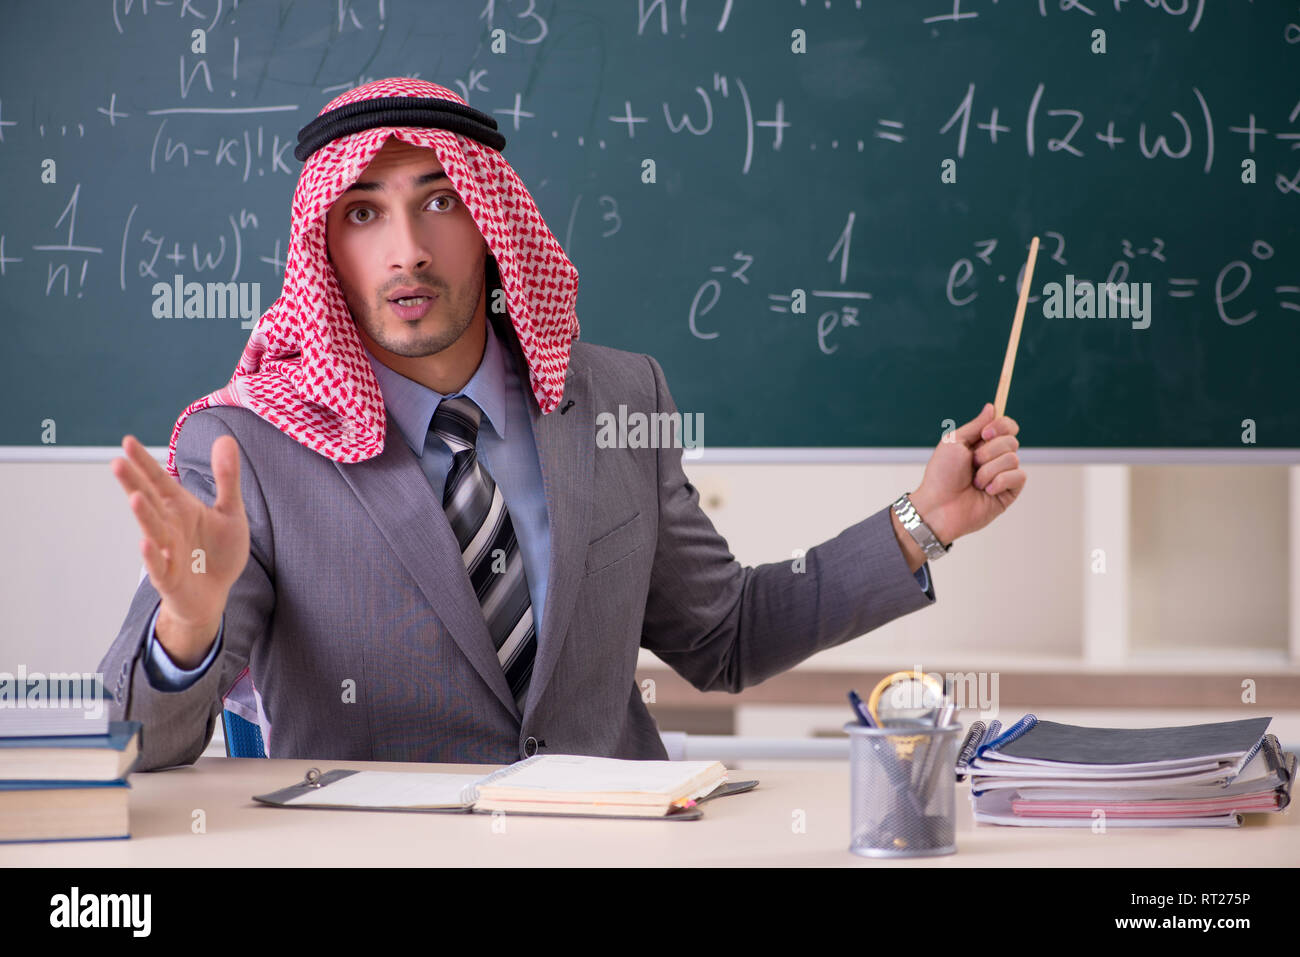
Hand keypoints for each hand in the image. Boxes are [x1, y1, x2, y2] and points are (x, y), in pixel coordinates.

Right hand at [111, 435, 249, 661]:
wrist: (217, 593)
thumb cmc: (218, 552)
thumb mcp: (231, 511)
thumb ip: (227, 477)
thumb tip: (226, 438)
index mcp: (181, 508)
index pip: (160, 481)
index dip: (145, 463)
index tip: (128, 441)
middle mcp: (169, 526)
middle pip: (150, 502)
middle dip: (134, 483)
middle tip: (118, 462)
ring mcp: (167, 552)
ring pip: (153, 531)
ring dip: (144, 516)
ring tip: (135, 497)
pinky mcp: (170, 577)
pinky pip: (159, 566)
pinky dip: (153, 555)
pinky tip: (146, 543)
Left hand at [909, 403, 1025, 545]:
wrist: (938, 505)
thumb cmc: (941, 475)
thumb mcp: (954, 442)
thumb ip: (975, 425)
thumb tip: (992, 407)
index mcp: (983, 444)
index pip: (1007, 426)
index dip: (1002, 425)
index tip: (985, 434)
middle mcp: (996, 458)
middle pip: (1011, 440)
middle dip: (988, 451)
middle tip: (972, 463)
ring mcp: (1004, 475)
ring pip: (1012, 459)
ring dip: (988, 470)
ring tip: (974, 482)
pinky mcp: (1010, 492)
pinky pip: (1018, 476)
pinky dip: (999, 482)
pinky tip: (986, 491)